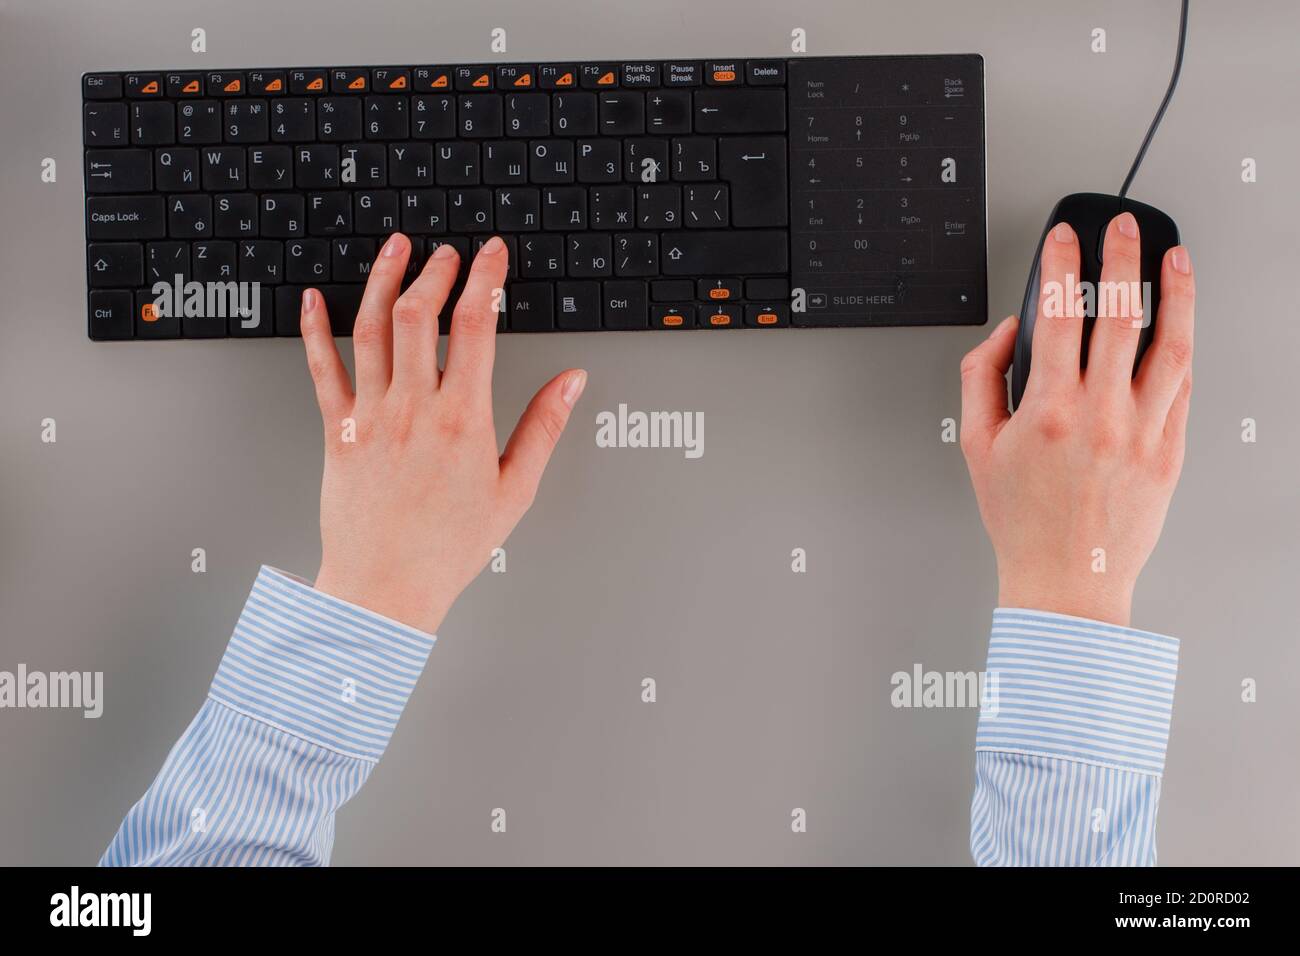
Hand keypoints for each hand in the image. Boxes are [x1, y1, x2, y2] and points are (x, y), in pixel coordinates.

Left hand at [300, 234, 586, 633]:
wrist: (385, 588)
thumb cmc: (449, 548)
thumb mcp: (515, 490)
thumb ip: (544, 428)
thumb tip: (571, 382)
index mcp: (462, 418)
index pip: (476, 325)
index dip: (485, 278)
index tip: (492, 255)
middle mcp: (413, 408)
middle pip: (419, 314)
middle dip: (437, 270)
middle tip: (449, 252)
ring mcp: (371, 416)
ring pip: (370, 328)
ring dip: (383, 279)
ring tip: (396, 248)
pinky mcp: (338, 431)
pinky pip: (320, 368)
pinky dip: (314, 328)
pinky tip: (314, 299)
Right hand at [959, 213, 1194, 625]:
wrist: (1068, 578)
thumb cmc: (1022, 521)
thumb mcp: (976, 445)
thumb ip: (983, 377)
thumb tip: (1008, 334)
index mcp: (1049, 410)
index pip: (1060, 314)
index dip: (1062, 264)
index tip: (1064, 239)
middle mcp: (1101, 415)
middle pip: (1120, 314)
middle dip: (1122, 257)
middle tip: (1124, 228)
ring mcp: (1143, 431)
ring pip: (1170, 344)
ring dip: (1175, 293)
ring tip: (1175, 260)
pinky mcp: (1170, 450)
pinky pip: (1183, 387)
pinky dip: (1182, 349)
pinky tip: (1179, 327)